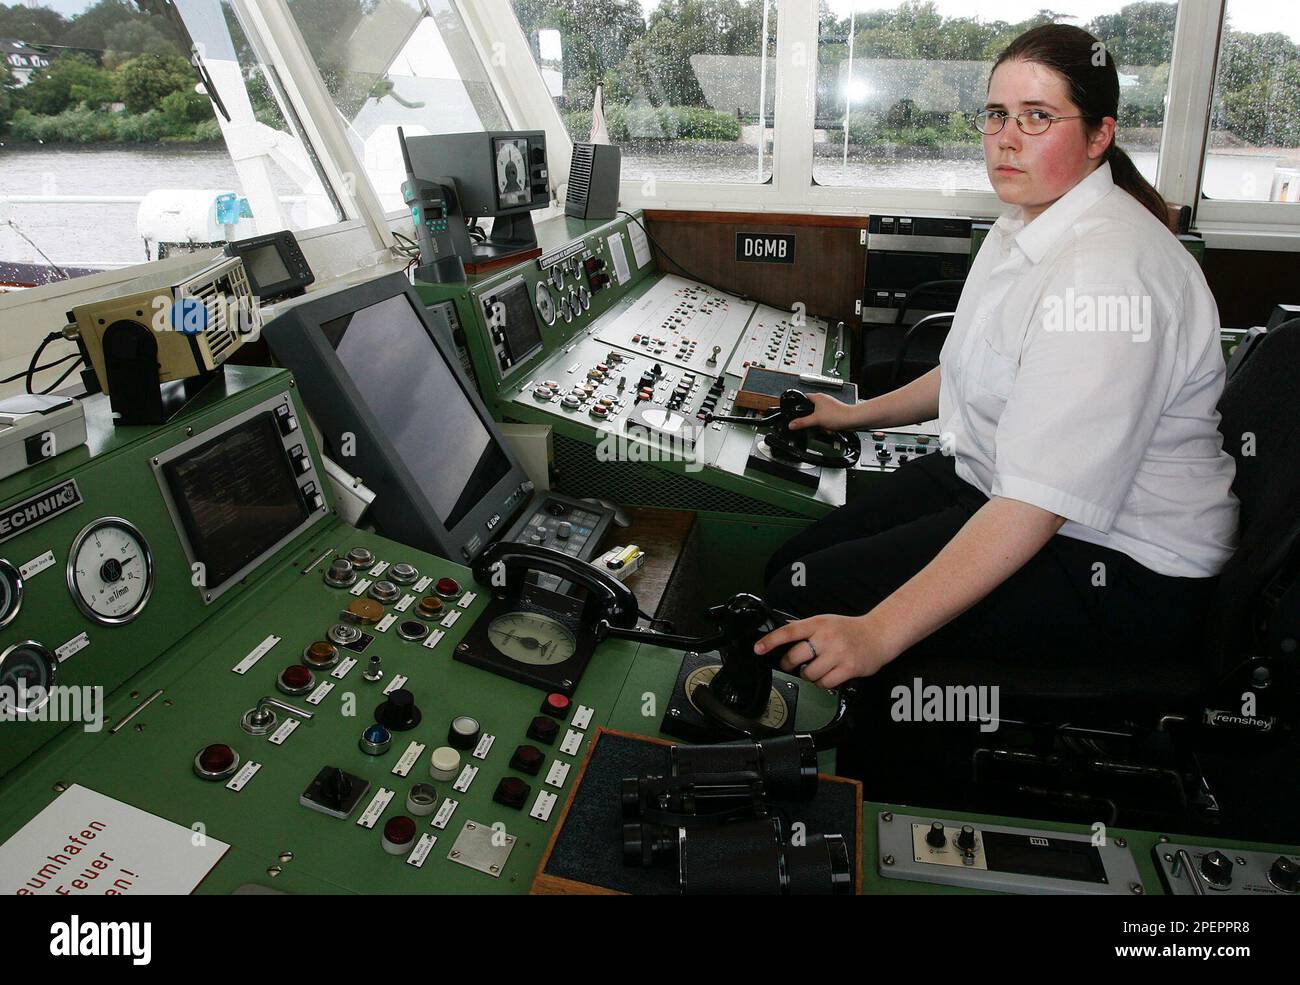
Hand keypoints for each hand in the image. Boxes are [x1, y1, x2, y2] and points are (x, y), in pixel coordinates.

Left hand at [753, 613, 897, 688]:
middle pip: (795, 656)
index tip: (758, 648)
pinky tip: (827, 675)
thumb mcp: (826, 621)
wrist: (879, 635)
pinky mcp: (848, 668)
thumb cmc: (850, 630)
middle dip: (789, 664)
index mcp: (818, 624)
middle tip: (792, 664)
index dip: (770, 641)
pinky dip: (822, 683)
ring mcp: (838, 653)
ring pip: (809, 673)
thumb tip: (783, 630)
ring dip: (808, 675)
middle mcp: (827, 637)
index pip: (788, 631)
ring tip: (816, 669)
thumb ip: (806, 628)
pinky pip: (824, 683)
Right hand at [787, 393, 857, 431]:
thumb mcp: (816, 420)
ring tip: (824, 425)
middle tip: (814, 422)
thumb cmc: (838, 414)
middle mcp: (823, 400)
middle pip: (810, 410)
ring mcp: (829, 407)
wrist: (852, 420)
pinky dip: (826, 426)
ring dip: (820, 424)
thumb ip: (802, 422)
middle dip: (811, 419)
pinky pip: (825, 420)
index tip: (795, 410)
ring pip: (818, 417)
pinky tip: (830, 428)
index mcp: (818, 397)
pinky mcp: (834, 413)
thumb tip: (792, 424)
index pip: (803, 397)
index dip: (798, 404)